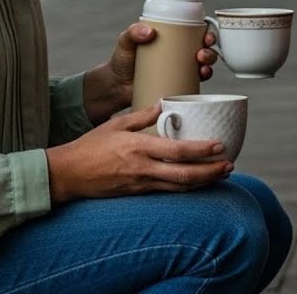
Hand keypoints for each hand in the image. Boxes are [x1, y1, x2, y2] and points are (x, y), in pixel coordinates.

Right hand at [46, 104, 231, 202]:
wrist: (67, 175)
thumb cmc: (89, 146)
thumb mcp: (115, 124)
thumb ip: (141, 115)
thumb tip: (163, 102)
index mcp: (139, 147)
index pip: (177, 150)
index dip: (202, 150)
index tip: (219, 146)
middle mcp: (143, 168)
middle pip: (184, 175)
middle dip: (210, 172)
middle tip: (229, 165)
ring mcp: (140, 184)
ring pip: (179, 187)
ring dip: (203, 182)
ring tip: (221, 174)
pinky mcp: (137, 193)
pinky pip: (167, 192)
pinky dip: (186, 188)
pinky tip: (197, 182)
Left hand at [85, 25, 219, 122]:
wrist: (117, 86)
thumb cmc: (122, 60)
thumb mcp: (126, 41)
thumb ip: (134, 32)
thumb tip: (150, 31)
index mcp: (171, 37)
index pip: (194, 31)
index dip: (207, 32)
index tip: (206, 36)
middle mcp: (179, 52)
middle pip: (203, 48)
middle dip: (210, 50)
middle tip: (201, 54)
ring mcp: (180, 69)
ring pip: (203, 65)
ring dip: (209, 65)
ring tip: (201, 67)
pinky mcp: (178, 84)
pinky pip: (195, 82)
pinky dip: (202, 79)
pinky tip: (201, 79)